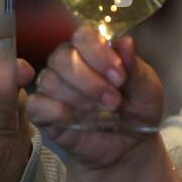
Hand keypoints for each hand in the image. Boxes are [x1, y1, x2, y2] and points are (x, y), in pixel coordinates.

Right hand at [26, 27, 164, 170]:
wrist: (132, 146)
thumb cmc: (138, 110)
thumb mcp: (147, 89)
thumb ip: (135, 67)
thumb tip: (125, 41)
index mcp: (94, 52)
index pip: (82, 36)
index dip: (98, 53)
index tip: (120, 77)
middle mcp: (69, 66)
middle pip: (62, 57)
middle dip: (90, 80)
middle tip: (114, 101)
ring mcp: (54, 89)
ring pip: (50, 80)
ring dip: (79, 98)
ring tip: (101, 113)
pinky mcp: (44, 113)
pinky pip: (35, 104)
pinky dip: (54, 110)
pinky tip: (74, 118)